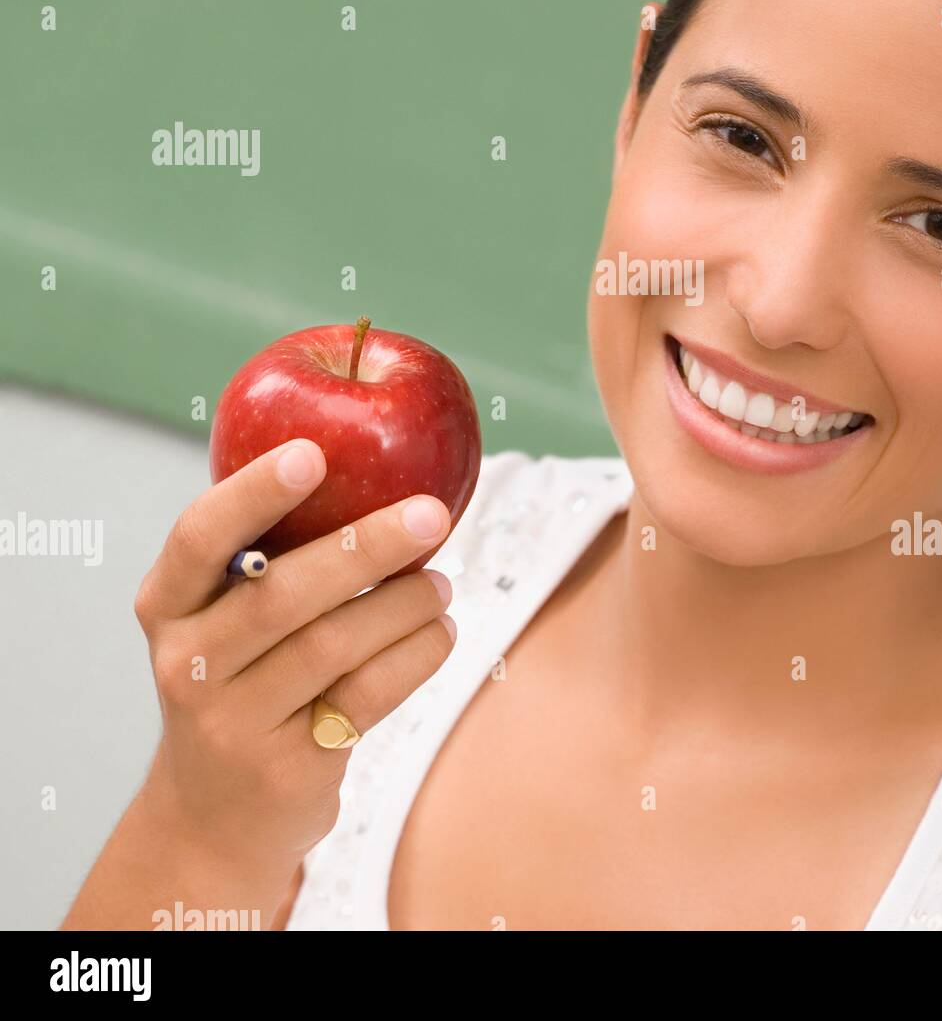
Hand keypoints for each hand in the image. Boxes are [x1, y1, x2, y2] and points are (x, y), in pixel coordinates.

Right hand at [132, 438, 456, 879]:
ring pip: (332, 646)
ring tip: (442, 584)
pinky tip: (440, 632)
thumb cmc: (243, 679)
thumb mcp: (225, 619)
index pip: (199, 537)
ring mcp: (232, 724)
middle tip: (430, 515)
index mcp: (167, 605)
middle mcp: (188, 663)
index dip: (254, 492)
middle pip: (283, 595)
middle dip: (366, 547)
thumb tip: (381, 464)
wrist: (216, 818)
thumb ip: (274, 553)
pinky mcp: (286, 769)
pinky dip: (416, 656)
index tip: (313, 453)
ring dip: (404, 605)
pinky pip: (366, 697)